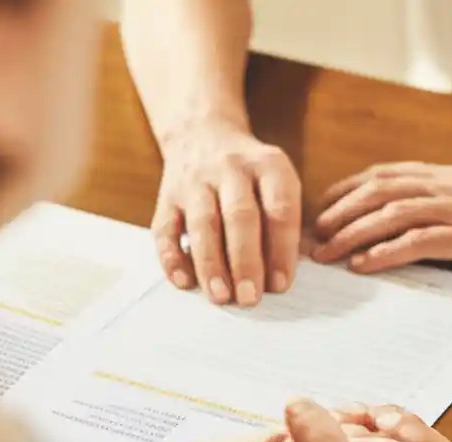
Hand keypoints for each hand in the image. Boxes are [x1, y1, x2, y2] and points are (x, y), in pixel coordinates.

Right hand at [152, 120, 301, 305]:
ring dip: (211, 264)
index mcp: (268, 165)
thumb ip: (286, 220)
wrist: (202, 131)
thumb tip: (285, 275)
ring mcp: (195, 181)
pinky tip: (183, 281)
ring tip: (221, 296)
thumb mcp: (278, 180)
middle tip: (251, 298)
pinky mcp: (167, 196)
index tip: (280, 284)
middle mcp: (231, 169)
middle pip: (240, 216)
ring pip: (202, 224)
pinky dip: (172, 257)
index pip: (279, 209)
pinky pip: (165, 229)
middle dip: (246, 261)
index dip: (281, 249)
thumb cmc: (250, 173)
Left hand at [312, 163, 451, 272]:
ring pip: (391, 213)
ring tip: (327, 251)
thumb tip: (422, 219)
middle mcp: (450, 187)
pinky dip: (385, 252)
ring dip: (352, 233)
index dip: (349, 188)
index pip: (387, 174)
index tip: (324, 206)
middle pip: (379, 190)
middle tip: (314, 233)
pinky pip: (418, 242)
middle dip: (340, 211)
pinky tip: (365, 265)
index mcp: (451, 176)